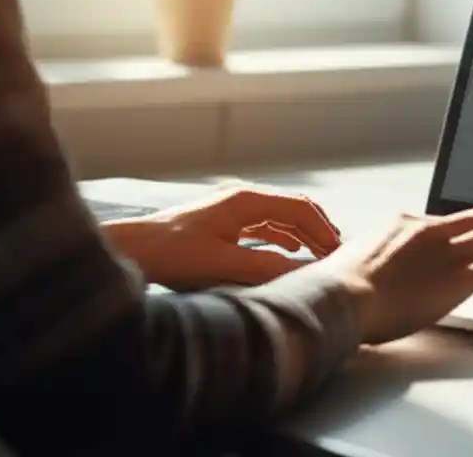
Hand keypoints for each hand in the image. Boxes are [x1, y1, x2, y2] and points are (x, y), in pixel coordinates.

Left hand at [101, 186, 341, 289]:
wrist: (132, 250)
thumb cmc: (172, 254)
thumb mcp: (222, 263)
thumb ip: (265, 267)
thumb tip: (304, 273)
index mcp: (246, 201)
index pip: (300, 208)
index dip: (324, 230)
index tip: (339, 253)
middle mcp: (242, 199)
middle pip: (294, 209)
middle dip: (319, 230)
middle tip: (338, 255)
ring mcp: (232, 209)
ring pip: (280, 217)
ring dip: (303, 234)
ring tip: (321, 255)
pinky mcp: (222, 224)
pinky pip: (264, 225)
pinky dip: (284, 237)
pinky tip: (289, 251)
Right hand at [323, 209, 472, 344]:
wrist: (342, 298)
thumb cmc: (339, 291)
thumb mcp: (355, 263)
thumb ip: (376, 262)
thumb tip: (374, 275)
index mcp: (404, 224)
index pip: (446, 223)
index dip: (465, 238)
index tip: (471, 253)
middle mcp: (430, 229)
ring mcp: (448, 250)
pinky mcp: (461, 276)